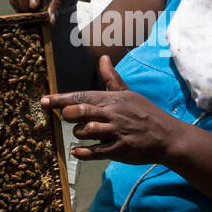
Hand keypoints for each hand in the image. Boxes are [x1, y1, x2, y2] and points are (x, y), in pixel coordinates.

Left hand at [41, 56, 184, 164]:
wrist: (167, 136)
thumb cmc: (146, 113)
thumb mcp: (130, 93)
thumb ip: (112, 78)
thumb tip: (103, 58)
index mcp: (113, 99)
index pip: (82, 96)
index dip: (60, 99)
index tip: (43, 101)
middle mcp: (112, 114)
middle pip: (80, 111)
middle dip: (68, 114)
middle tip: (67, 117)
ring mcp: (116, 132)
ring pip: (85, 131)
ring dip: (78, 133)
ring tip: (82, 132)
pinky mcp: (119, 150)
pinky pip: (95, 151)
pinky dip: (83, 152)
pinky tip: (77, 151)